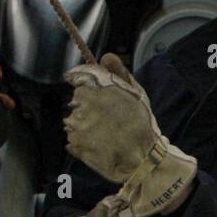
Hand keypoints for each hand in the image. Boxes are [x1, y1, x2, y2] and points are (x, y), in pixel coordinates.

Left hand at [63, 53, 158, 182]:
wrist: (142, 159)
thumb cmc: (142, 126)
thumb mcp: (136, 93)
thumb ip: (118, 72)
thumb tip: (105, 56)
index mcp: (95, 91)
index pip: (79, 78)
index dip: (85, 82)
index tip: (83, 83)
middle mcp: (82, 107)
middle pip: (77, 100)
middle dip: (88, 104)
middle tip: (107, 115)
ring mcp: (76, 127)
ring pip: (74, 118)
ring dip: (85, 122)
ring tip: (105, 130)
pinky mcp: (75, 144)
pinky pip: (73, 136)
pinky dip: (82, 138)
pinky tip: (100, 141)